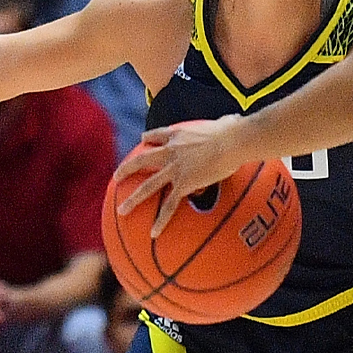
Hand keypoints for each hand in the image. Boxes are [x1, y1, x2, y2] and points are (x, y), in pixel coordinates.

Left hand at [113, 117, 247, 236]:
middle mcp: (171, 151)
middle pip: (142, 160)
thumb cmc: (234, 130)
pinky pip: (169, 205)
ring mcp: (175, 168)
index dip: (149, 138)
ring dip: (133, 199)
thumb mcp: (224, 122)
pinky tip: (153, 233)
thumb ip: (224, 122)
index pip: (158, 135)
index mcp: (179, 135)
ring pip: (148, 186)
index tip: (143, 139)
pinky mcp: (184, 183)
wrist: (232, 141)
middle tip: (116, 177)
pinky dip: (161, 220)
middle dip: (127, 169)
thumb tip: (235, 119)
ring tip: (121, 210)